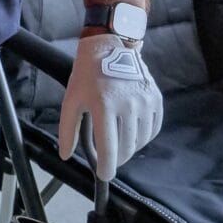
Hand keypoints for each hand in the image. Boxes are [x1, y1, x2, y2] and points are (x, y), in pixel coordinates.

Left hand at [57, 32, 162, 181]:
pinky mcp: (155, 98)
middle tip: (109, 161)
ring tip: (119, 147)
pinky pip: (153, 128)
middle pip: (127, 147)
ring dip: (130, 149)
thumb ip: (67, 130)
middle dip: (118, 160)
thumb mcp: (71, 101)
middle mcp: (128, 104)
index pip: (109, 148)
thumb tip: (66, 155)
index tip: (104, 175)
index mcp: (104, 105)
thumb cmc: (86, 76)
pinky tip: (133, 136)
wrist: (109, 47)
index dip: (107, 167)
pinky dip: (143, 137)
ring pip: (141, 140)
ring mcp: (144, 101)